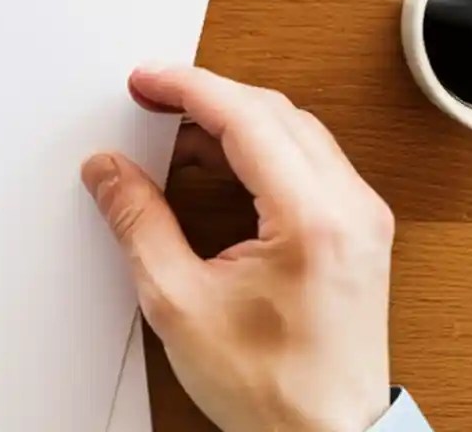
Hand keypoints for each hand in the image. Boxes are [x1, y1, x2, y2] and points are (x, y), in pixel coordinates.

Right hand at [82, 66, 393, 431]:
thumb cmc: (273, 390)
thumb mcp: (180, 303)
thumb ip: (139, 223)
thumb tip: (110, 172)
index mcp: (311, 218)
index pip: (246, 116)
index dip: (187, 87)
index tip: (146, 79)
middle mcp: (350, 206)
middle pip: (273, 111)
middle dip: (206, 96)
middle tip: (151, 100)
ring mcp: (361, 216)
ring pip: (294, 130)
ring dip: (232, 121)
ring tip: (172, 137)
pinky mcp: (358, 229)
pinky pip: (308, 159)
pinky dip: (258, 148)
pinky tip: (217, 166)